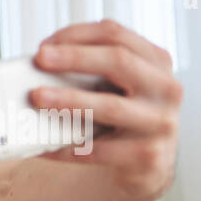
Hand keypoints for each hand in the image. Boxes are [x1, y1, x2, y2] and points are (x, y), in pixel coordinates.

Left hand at [30, 18, 183, 198]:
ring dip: (69, 99)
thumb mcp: (119, 87)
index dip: (78, 35)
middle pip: (119, 61)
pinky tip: (44, 147)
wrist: (146, 165)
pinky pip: (100, 150)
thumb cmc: (121, 117)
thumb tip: (36, 68)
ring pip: (110, 106)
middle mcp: (165, 87)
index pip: (116, 35)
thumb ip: (92, 72)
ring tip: (37, 97)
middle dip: (75, 58)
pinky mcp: (149, 156)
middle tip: (39, 59)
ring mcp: (160, 122)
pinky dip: (68, 148)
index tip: (43, 45)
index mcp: (156, 61)